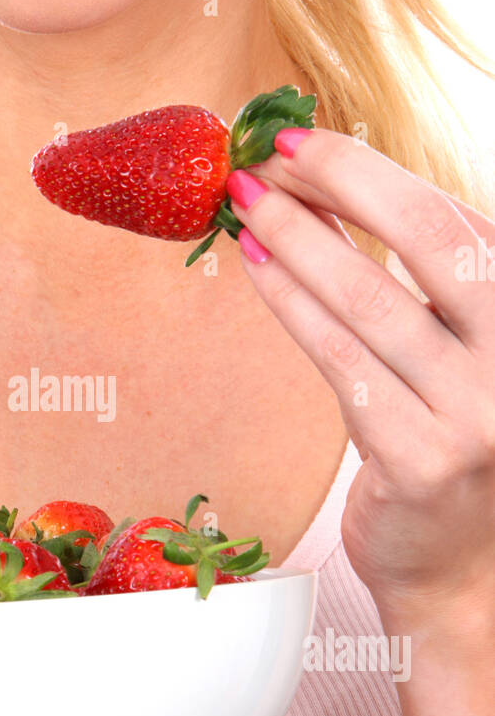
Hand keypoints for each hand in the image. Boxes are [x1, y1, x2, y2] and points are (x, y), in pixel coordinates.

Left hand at [226, 130, 494, 617]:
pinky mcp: (421, 460)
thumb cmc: (455, 446)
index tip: (305, 142)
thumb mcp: (464, 355)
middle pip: (430, 243)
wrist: (463, 572)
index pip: (458, 223)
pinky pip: (340, 362)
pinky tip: (255, 268)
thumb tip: (330, 191)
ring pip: (372, 302)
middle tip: (267, 158)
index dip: (375, 175)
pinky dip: (291, 304)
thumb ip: (427, 285)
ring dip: (298, 240)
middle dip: (340, 185)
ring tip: (243, 206)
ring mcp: (479, 415)